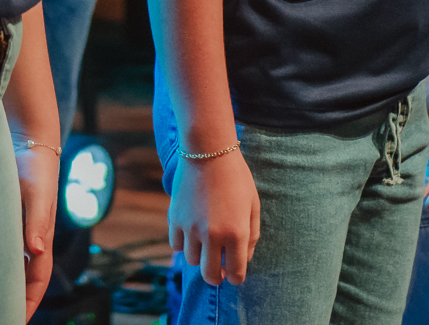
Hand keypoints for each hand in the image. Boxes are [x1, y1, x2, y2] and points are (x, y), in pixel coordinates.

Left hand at [16, 147, 58, 319]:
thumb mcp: (37, 196)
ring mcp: (17, 227)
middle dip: (11, 298)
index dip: (29, 303)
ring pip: (8, 262)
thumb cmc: (37, 169)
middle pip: (22, 277)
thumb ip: (36, 222)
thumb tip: (37, 250)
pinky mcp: (3, 214)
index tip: (18, 321)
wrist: (30, 139)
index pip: (37, 281)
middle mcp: (29, 237)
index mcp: (41, 238)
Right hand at [168, 150, 260, 286]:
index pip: (235, 273)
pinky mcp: (175, 219)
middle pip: (210, 275)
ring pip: (192, 261)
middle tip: (218, 267)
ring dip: (200, 256)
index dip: (236, 277)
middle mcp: (212, 235)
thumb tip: (244, 259)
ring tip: (205, 242)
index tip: (234, 271)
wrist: (208, 152)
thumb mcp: (253, 206)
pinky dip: (184, 244)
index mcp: (236, 233)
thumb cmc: (236, 177)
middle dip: (216, 276)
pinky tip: (192, 232)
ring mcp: (191, 228)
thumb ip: (252, 236)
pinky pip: (176, 245)